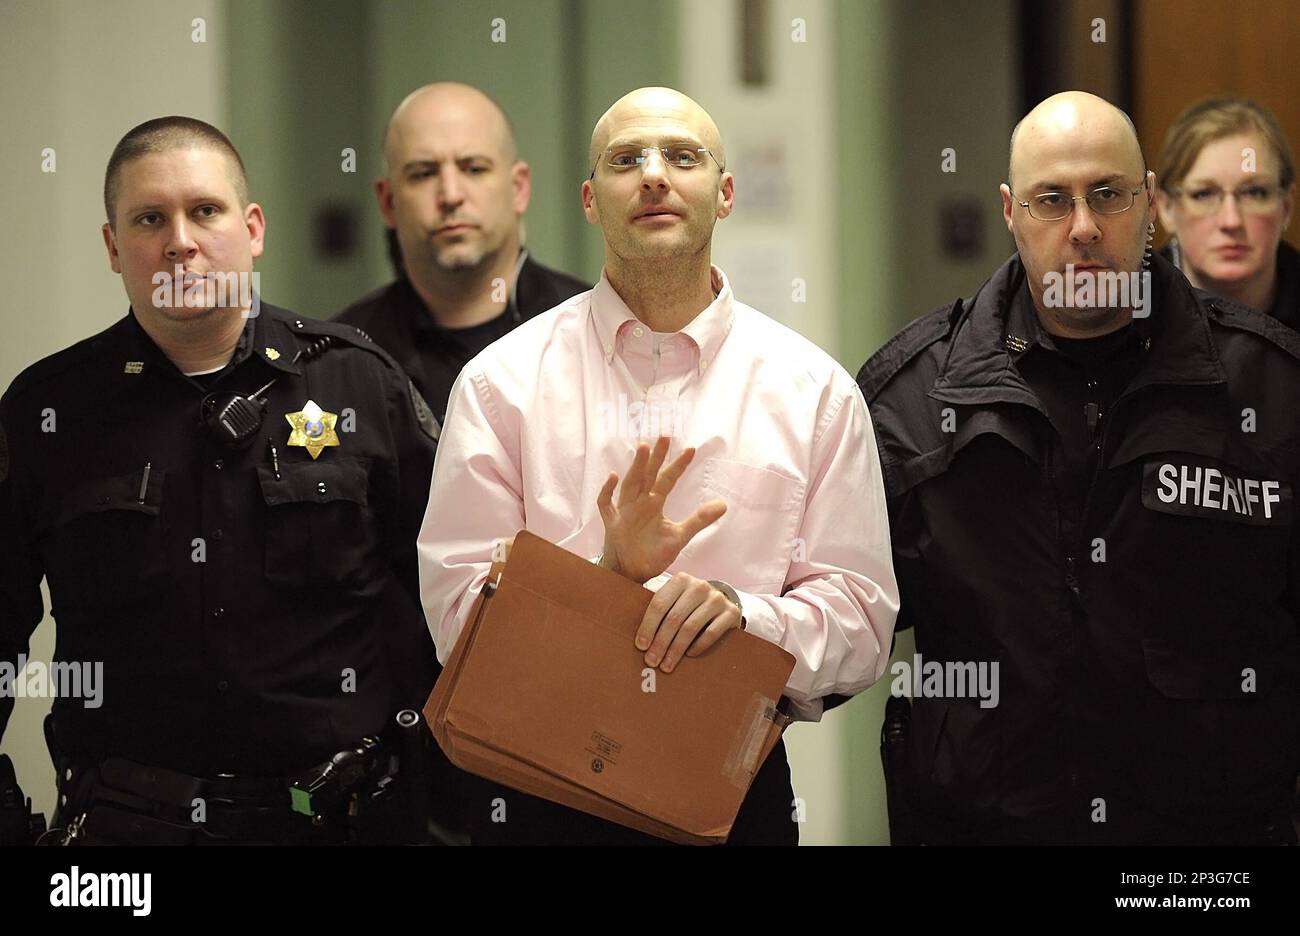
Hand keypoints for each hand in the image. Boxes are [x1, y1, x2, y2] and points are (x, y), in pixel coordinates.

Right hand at [596, 436, 726, 583]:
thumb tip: (724, 504)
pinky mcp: (612, 523)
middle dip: (656, 457)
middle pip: (648, 475)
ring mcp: (624, 511)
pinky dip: (607, 491)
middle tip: (665, 437)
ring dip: (636, 467)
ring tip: (643, 449)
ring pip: (629, 484)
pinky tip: (613, 477)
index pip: (668, 479)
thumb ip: (699, 520)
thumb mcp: (680, 536)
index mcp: (654, 503)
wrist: (632, 574)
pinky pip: (605, 504)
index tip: (691, 449)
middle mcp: (639, 502)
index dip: (678, 465)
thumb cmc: (652, 553)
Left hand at [635, 574, 741, 671]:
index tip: (641, 646)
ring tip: (667, 664)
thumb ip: (659, 610)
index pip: (659, 604)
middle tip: (652, 661)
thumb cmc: (689, 605)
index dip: (648, 627)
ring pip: (690, 628)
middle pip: (674, 618)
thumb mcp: (674, 600)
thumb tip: (638, 638)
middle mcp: (699, 586)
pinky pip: (711, 633)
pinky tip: (689, 655)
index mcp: (680, 580)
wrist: (722, 602)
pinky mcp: (731, 612)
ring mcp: (717, 598)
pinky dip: (698, 646)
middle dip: (660, 643)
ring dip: (676, 650)